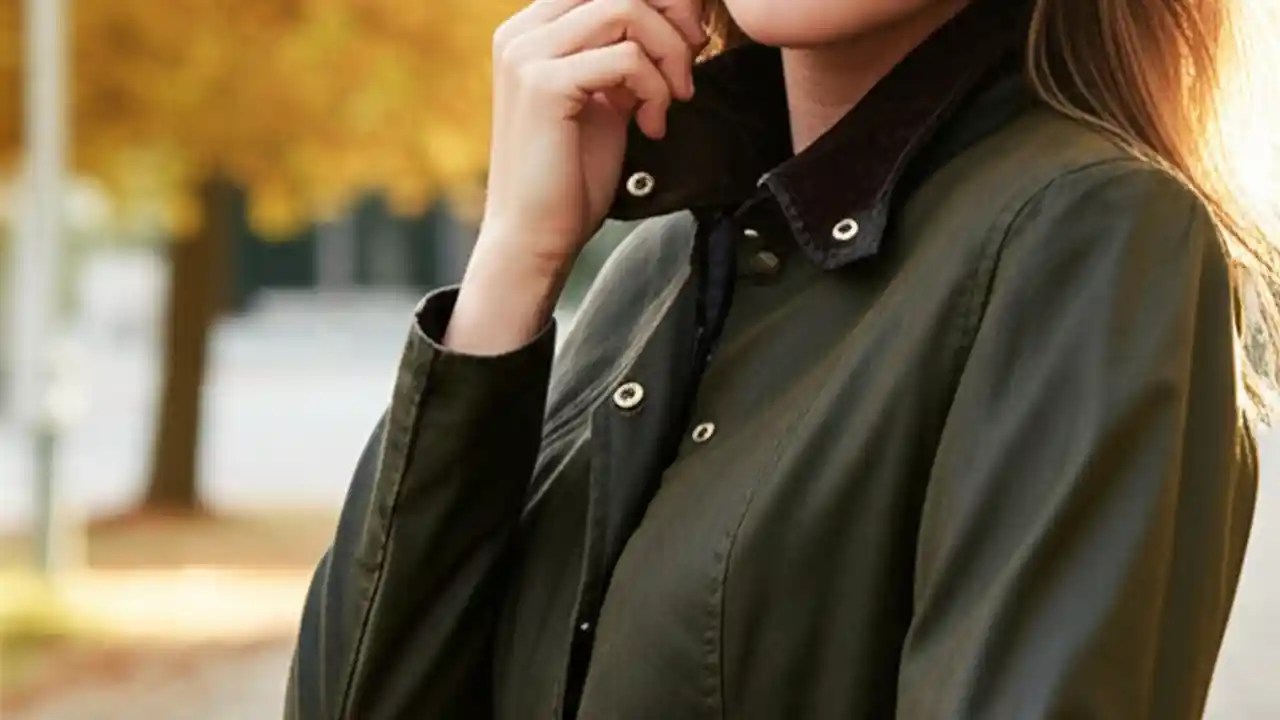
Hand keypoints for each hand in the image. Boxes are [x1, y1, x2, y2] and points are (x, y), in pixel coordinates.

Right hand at [447, 0, 705, 354]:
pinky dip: (655, 89)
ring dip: (670, 55)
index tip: (690, 40)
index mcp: (531, 29)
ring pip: (628, 10)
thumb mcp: (604, 97)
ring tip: (674, 100)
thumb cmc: (570, 173)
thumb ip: (623, 52)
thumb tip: (677, 18)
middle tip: (694, 59)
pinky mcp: (544, 85)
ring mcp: (527, 55)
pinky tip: (651, 125)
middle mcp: (521, 32)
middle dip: (673, 16)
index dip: (660, 1)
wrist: (534, 235)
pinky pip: (626, 58)